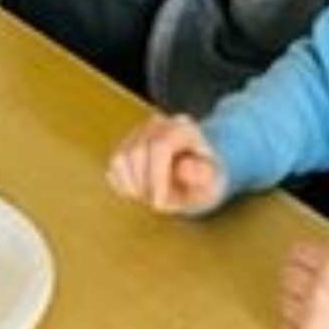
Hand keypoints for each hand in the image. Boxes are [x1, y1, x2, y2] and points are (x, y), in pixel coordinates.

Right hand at [106, 113, 226, 212]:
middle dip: (144, 185)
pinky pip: (114, 165)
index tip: (161, 204)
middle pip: (137, 152)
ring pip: (120, 158)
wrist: (197, 170)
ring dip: (132, 185)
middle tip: (158, 204)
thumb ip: (202, 175)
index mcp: (184, 128)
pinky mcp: (124, 144)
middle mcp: (158, 124)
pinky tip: (141, 191)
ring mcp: (138, 132)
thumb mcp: (214, 181)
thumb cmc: (206, 177)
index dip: (157, 178)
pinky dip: (123, 183)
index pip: (160, 146)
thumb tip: (183, 168)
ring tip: (150, 197)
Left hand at [279, 236, 328, 328]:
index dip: (309, 260)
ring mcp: (309, 320)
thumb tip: (328, 242)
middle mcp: (317, 291)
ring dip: (300, 304)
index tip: (318, 270)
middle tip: (326, 294)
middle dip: (303, 280)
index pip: (297, 252)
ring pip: (284, 301)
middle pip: (287, 274)